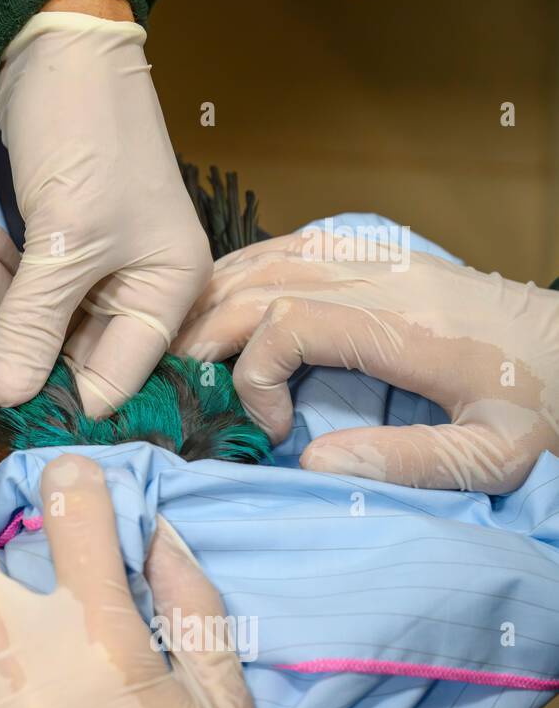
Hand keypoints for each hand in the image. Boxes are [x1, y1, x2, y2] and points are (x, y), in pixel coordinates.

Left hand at [0, 9, 211, 417]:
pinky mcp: (66, 248)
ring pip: (44, 320)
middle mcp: (143, 288)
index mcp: (171, 292)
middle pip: (74, 353)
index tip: (6, 393)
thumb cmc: (86, 139)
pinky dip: (3, 270)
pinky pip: (32, 286)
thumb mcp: (63, 240)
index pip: (117, 379)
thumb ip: (34, 323)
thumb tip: (7, 399)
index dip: (61, 391)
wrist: (60, 50)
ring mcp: (103, 268)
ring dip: (2, 296)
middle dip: (20, 332)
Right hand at [173, 232, 558, 492]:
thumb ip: (407, 463)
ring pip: (268, 256)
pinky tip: (228, 299)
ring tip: (186, 346)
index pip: (286, 323)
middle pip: (260, 284)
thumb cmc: (542, 404)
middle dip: (206, 334)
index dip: (254, 376)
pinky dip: (246, 269)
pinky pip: (295, 244)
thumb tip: (310, 463)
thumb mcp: (495, 455)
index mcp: (405, 329)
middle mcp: (384, 279)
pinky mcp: (385, 253)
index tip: (273, 427)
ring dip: (215, 299)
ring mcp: (382, 257)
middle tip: (184, 384)